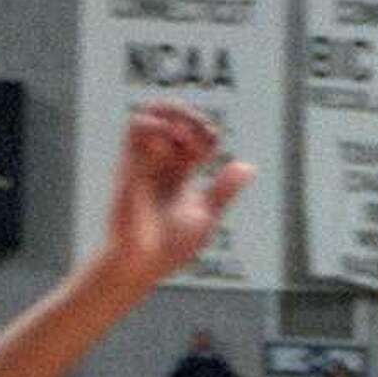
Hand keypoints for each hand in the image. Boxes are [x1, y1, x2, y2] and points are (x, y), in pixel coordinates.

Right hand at [101, 103, 253, 290]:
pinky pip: (136, 128)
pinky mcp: (129, 162)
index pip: (194, 136)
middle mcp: (162, 162)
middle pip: (172, 119)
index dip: (206, 130)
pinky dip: (155, 123)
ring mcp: (145, 160)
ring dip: (171, 114)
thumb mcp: (206, 214)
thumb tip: (248, 167)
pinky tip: (169, 138)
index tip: (214, 141)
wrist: (143, 262)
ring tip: (186, 132)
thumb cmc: (171, 246)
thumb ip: (224, 189)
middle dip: (189, 116)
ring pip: (152, 115)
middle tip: (204, 130)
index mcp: (182, 173)